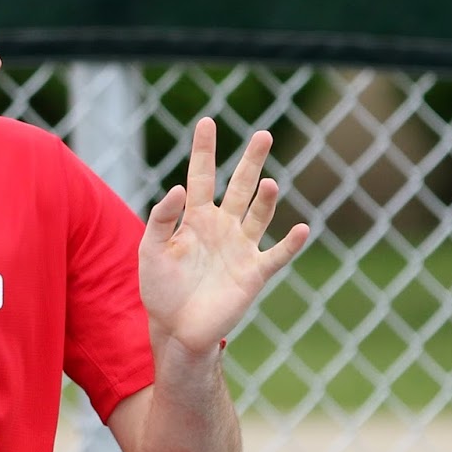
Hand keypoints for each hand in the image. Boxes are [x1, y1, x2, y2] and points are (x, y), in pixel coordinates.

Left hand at [140, 117, 308, 354]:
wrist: (177, 329)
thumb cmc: (160, 289)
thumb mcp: (151, 251)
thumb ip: (161, 219)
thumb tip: (177, 188)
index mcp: (195, 218)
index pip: (201, 176)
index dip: (204, 150)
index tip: (206, 122)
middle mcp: (222, 227)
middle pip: (239, 187)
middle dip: (250, 162)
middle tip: (263, 135)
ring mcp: (240, 248)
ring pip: (259, 215)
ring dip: (266, 200)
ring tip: (269, 183)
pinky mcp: (254, 273)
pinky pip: (276, 255)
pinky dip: (290, 244)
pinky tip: (300, 228)